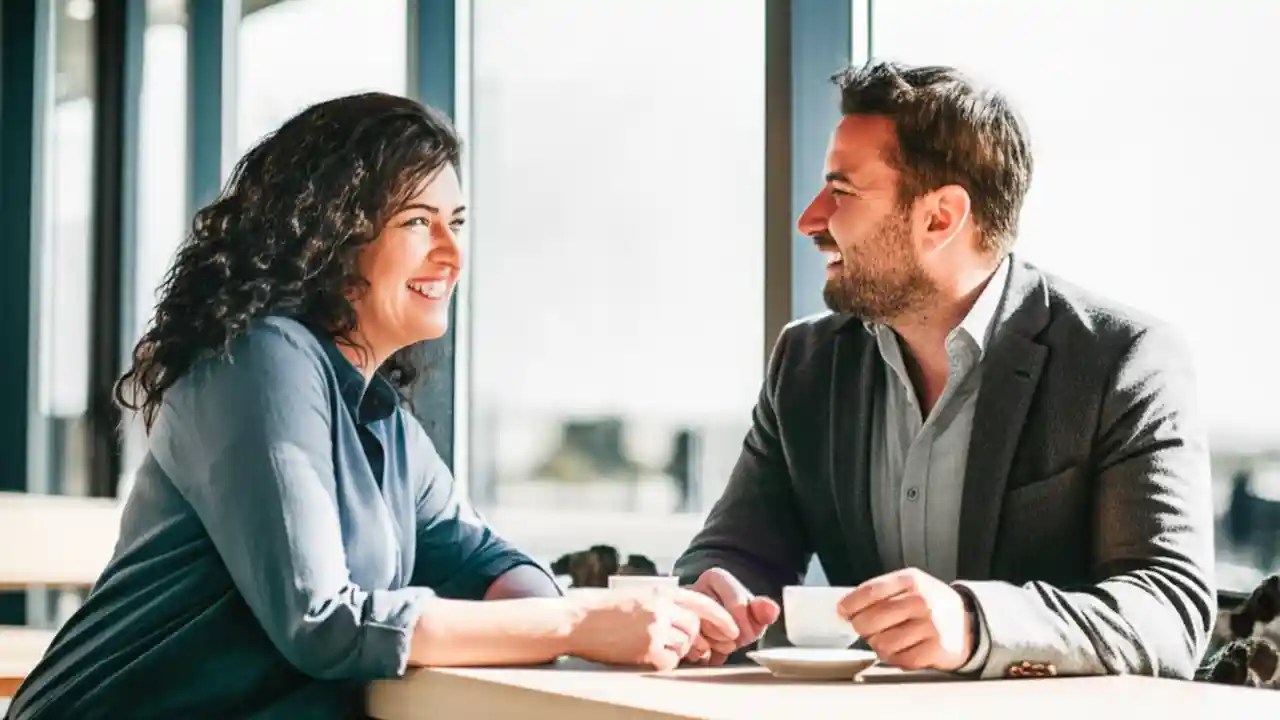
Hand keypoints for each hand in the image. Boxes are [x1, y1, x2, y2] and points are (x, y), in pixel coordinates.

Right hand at [566, 588, 738, 670]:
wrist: (576, 621)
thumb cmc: (601, 610)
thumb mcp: (636, 596)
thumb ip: (660, 603)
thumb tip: (684, 618)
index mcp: (660, 591)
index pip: (701, 602)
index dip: (720, 617)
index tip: (732, 629)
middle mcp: (660, 608)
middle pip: (694, 627)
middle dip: (694, 639)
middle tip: (689, 648)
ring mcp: (654, 628)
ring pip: (684, 645)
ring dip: (676, 651)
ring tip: (657, 648)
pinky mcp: (646, 649)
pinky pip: (670, 662)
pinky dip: (664, 663)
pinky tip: (649, 658)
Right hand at [686, 568, 780, 664]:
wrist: (711, 627)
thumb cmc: (734, 618)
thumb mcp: (752, 614)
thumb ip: (762, 610)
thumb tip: (771, 609)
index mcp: (715, 577)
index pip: (736, 603)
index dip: (745, 624)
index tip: (747, 634)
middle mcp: (694, 588)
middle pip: (717, 618)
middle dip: (731, 637)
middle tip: (734, 641)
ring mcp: (679, 607)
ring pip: (700, 632)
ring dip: (716, 646)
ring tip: (721, 645)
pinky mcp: (670, 627)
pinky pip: (686, 643)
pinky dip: (700, 654)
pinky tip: (707, 651)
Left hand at [838, 568, 973, 670]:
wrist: (967, 623)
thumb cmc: (929, 604)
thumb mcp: (909, 586)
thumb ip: (879, 592)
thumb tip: (844, 609)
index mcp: (911, 580)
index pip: (870, 591)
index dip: (850, 604)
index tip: (842, 612)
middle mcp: (922, 601)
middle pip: (871, 620)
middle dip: (862, 628)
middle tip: (867, 629)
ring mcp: (930, 627)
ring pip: (882, 644)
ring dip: (879, 645)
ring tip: (888, 639)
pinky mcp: (936, 650)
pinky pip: (899, 660)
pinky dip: (895, 657)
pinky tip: (903, 649)